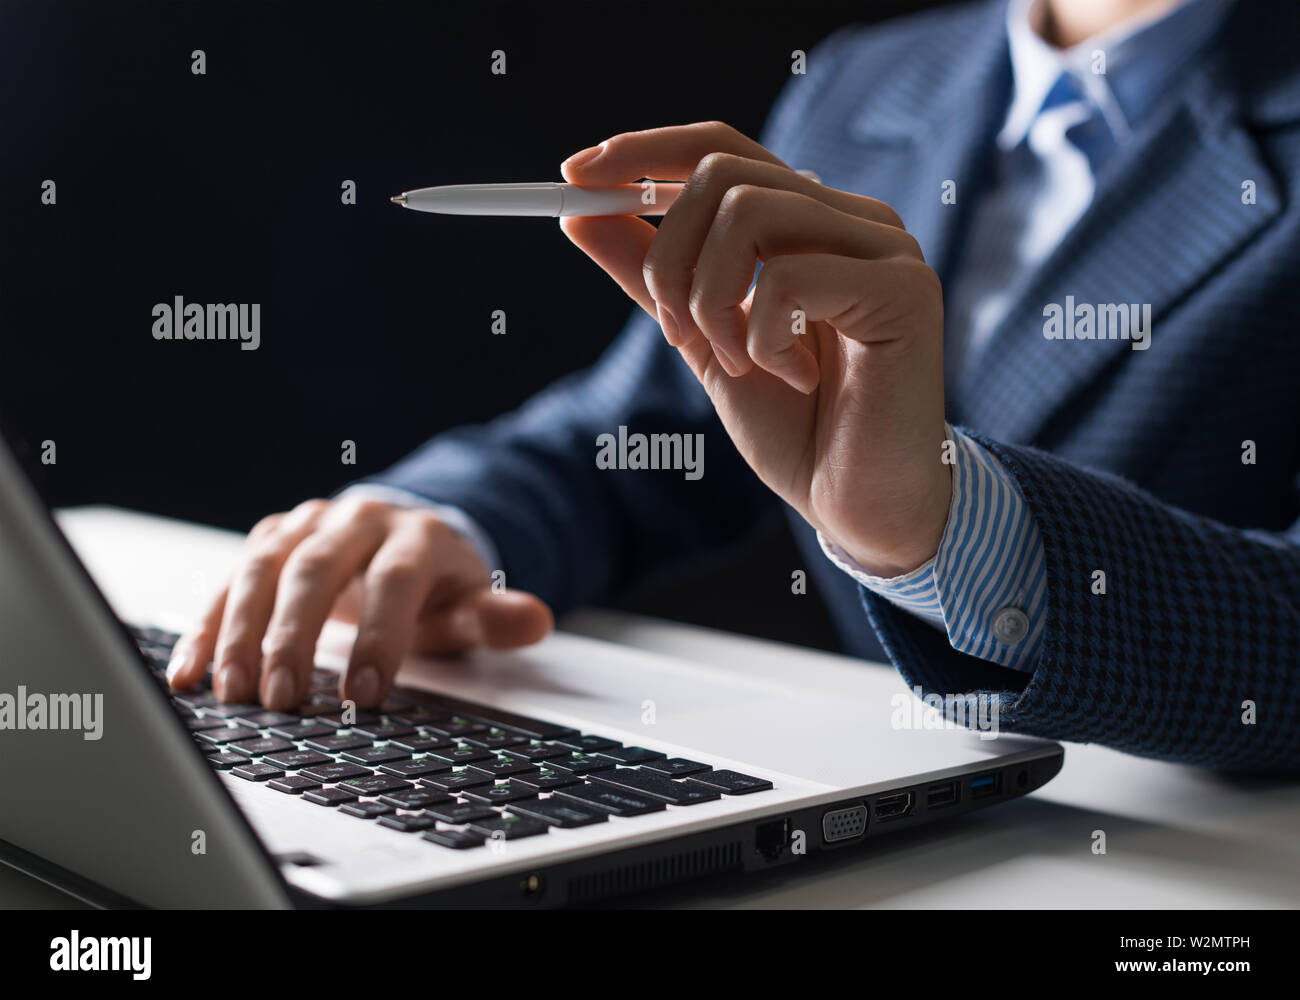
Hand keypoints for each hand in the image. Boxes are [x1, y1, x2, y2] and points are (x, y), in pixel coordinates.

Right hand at [166, 497, 552, 708]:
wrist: (400, 535)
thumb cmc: (437, 584)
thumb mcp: (471, 600)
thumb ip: (496, 615)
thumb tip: (535, 619)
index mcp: (414, 534)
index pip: (395, 579)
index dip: (380, 635)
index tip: (364, 695)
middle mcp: (356, 521)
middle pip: (318, 569)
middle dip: (296, 635)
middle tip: (282, 699)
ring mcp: (307, 526)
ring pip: (264, 568)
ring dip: (242, 631)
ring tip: (232, 692)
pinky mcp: (269, 541)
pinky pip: (230, 581)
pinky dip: (207, 627)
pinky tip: (190, 674)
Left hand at [559, 122, 951, 576]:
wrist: (860, 504)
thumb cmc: (797, 428)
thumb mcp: (702, 341)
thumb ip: (651, 277)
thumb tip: (580, 214)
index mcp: (809, 221)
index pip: (721, 149)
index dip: (643, 152)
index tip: (572, 177)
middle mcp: (852, 218)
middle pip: (723, 174)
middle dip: (668, 256)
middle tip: (673, 330)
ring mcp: (885, 249)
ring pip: (749, 215)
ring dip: (711, 301)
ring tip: (734, 362)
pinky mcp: (906, 291)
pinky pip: (789, 278)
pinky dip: (762, 338)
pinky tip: (793, 378)